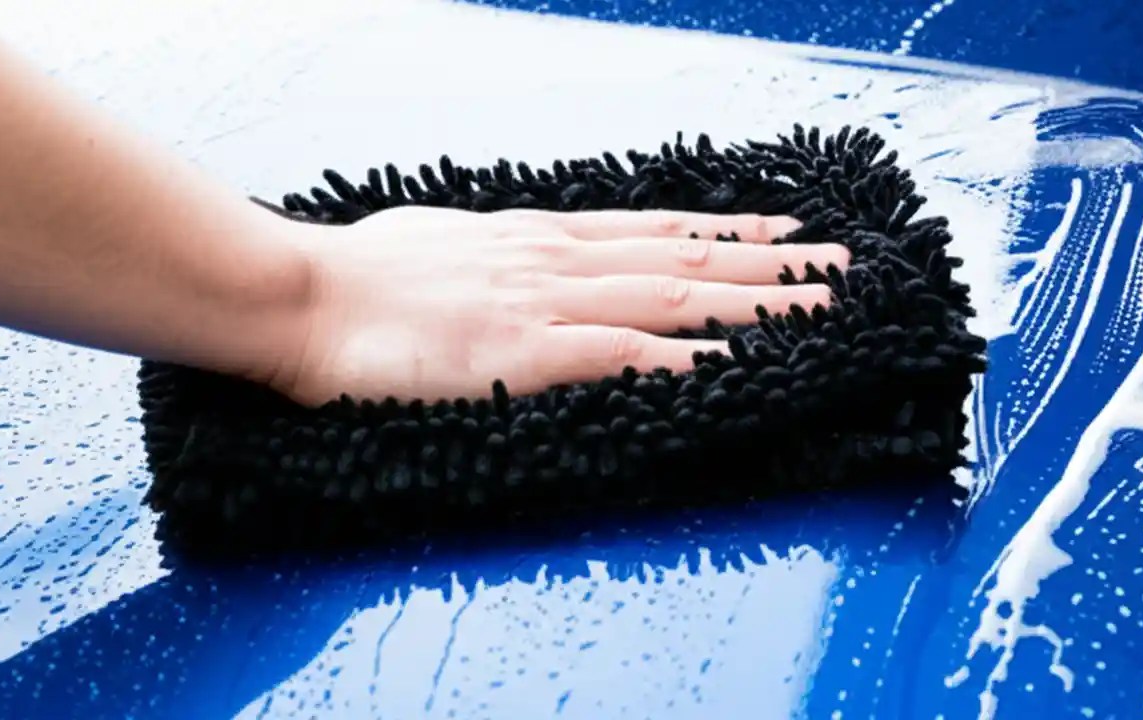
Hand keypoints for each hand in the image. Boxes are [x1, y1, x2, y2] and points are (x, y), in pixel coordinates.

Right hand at [263, 206, 850, 406]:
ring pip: (673, 297)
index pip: (655, 231)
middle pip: (686, 258)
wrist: (300, 297)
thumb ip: (494, 254)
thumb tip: (517, 264)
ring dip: (755, 302)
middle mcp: (557, 261)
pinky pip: (622, 355)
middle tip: (842, 264)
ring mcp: (545, 305)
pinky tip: (736, 366)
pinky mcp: (524, 354)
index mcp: (537, 240)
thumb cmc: (358, 275)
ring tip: (823, 304)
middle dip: (771, 264)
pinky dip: (685, 359)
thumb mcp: (441, 243)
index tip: (781, 230)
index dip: (726, 231)